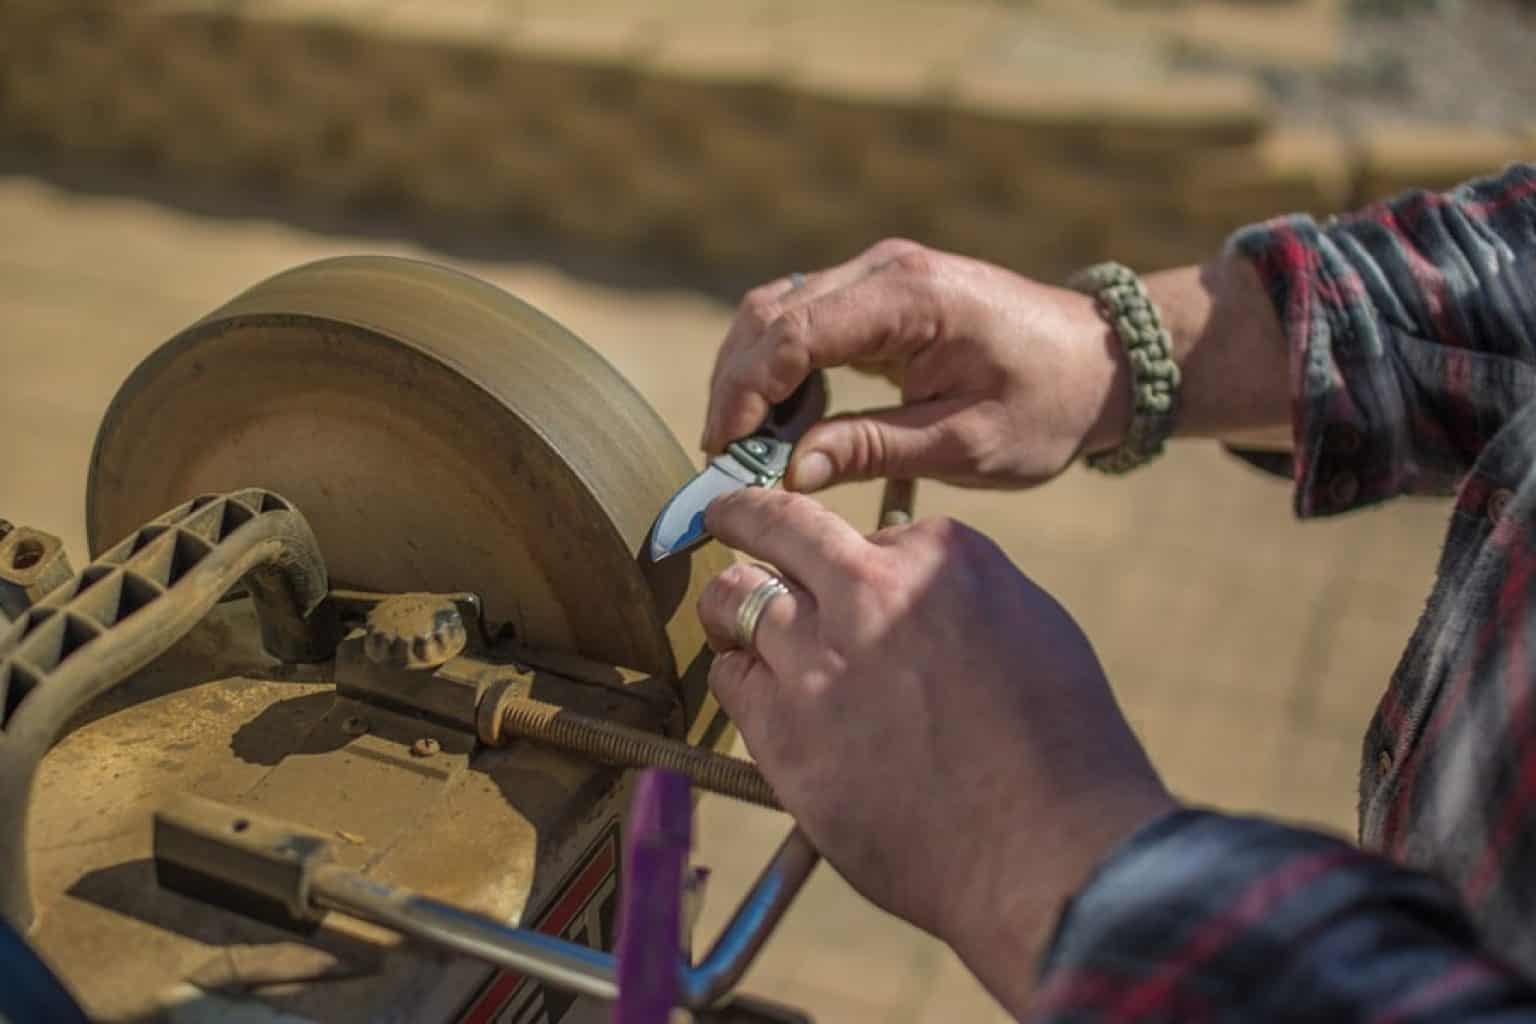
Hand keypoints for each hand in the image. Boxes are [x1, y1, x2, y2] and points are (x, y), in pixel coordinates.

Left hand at [697, 489, 1175, 1012]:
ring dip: (730, 606)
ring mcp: (817, 656)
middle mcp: (869, 589)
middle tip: (726, 514)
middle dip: (743, 514)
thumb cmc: (1061, 750)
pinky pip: (731, 679)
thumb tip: (924, 605)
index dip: (864, 568)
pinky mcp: (782, 728)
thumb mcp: (1034, 627)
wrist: (1047, 848)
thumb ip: (963, 598)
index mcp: (938, 556)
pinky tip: (753, 693)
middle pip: (778, 527)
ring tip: (725, 619)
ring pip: (734, 597)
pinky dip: (738, 678)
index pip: (871, 537)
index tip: (860, 590)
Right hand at [701, 239, 1130, 491]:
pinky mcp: (879, 293)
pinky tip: (780, 422)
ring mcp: (880, 275)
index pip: (795, 334)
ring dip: (749, 375)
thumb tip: (789, 473)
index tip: (725, 452)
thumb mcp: (965, 442)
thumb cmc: (1047, 406)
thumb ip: (873, 449)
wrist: (1101, 362)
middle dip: (735, 386)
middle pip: (771, 313)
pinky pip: (804, 320)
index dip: (747, 394)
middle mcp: (886, 270)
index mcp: (911, 297)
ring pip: (777, 311)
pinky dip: (778, 368)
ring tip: (745, 446)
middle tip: (724, 460)